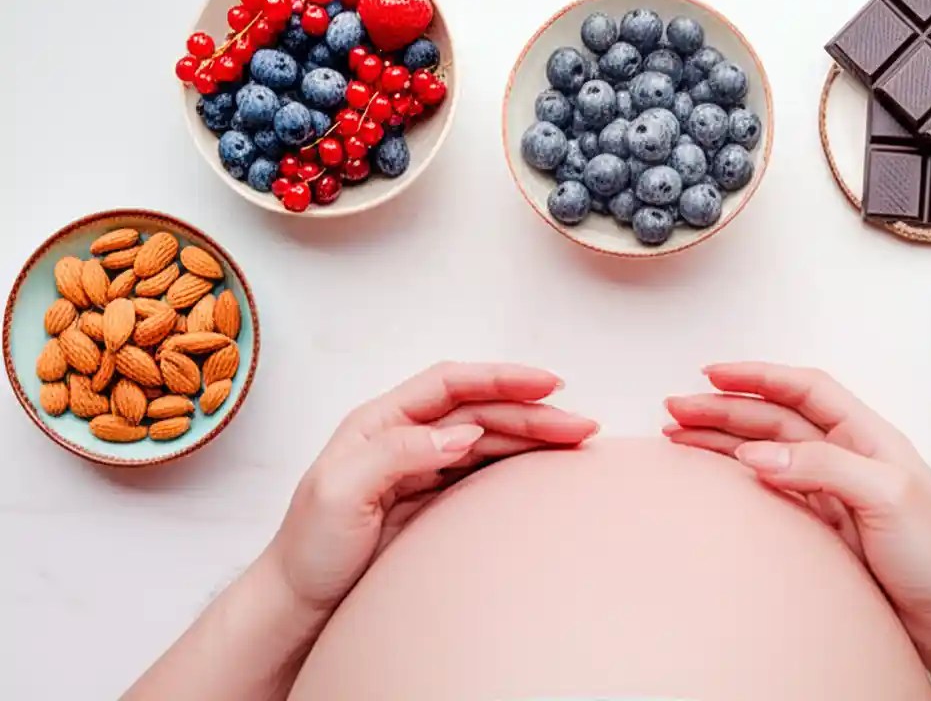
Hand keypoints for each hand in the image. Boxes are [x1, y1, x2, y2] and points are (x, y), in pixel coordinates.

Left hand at [264, 362, 598, 613]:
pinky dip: (518, 460)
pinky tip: (543, 462)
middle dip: (532, 410)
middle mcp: (405, 435)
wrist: (301, 602)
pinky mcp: (435, 496)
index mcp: (379, 421)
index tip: (544, 385)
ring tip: (576, 439)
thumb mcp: (340, 492)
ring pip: (489, 436)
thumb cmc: (308, 548)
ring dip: (533, 433)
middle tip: (580, 425)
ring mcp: (423, 466)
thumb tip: (460, 431)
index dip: (501, 379)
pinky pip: (485, 468)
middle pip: (481, 409)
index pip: (450, 385)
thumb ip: (397, 453)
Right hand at [665, 362, 930, 620]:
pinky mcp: (821, 521)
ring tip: (678, 432)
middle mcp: (847, 455)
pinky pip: (769, 484)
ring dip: (722, 437)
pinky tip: (715, 469)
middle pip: (775, 416)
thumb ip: (824, 466)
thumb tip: (761, 451)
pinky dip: (736, 472)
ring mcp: (831, 489)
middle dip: (724, 407)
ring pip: (766, 448)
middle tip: (677, 408)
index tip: (714, 375)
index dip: (758, 376)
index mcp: (868, 436)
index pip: (804, 389)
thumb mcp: (887, 497)